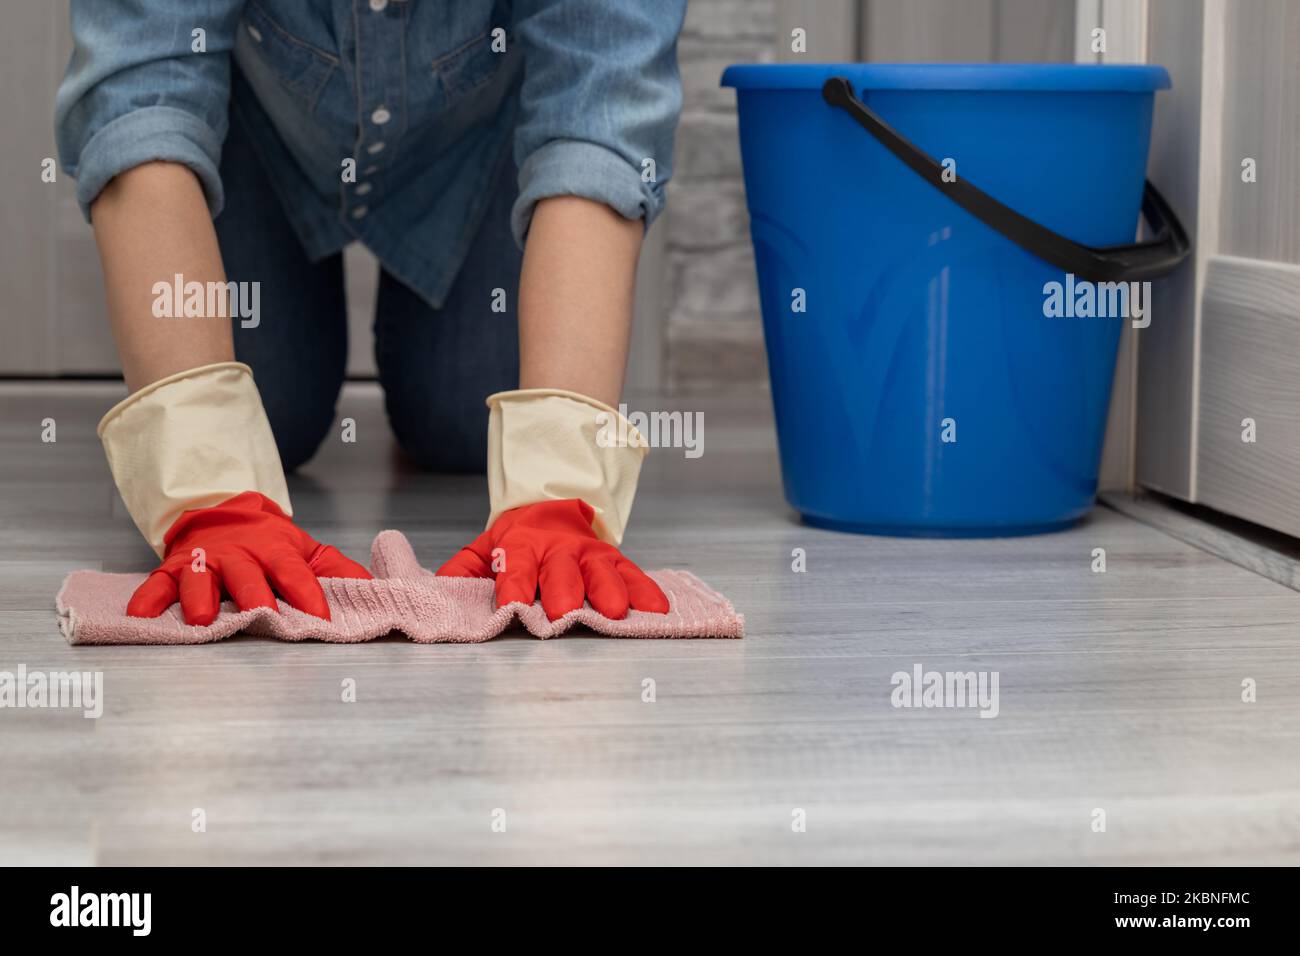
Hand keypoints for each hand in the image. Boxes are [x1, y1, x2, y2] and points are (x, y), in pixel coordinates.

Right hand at [126, 491, 370, 624]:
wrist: (223, 512)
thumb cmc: (270, 543)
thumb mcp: (308, 551)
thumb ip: (340, 571)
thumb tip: (376, 591)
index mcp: (276, 550)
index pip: (296, 572)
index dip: (309, 593)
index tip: (322, 618)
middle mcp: (239, 554)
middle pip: (249, 576)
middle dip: (255, 596)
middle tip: (262, 617)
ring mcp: (205, 560)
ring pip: (202, 578)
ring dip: (201, 596)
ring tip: (202, 618)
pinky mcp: (174, 567)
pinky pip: (157, 582)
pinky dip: (147, 598)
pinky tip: (139, 615)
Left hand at [437, 498, 668, 620]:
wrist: (552, 505)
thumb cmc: (517, 542)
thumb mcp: (484, 550)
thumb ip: (463, 572)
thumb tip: (437, 592)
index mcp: (521, 547)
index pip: (516, 567)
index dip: (514, 585)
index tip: (513, 605)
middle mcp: (558, 549)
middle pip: (561, 571)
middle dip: (564, 591)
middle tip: (565, 613)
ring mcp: (589, 553)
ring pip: (600, 571)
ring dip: (609, 591)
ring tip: (616, 612)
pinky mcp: (615, 559)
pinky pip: (632, 573)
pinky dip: (646, 590)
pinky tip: (657, 609)